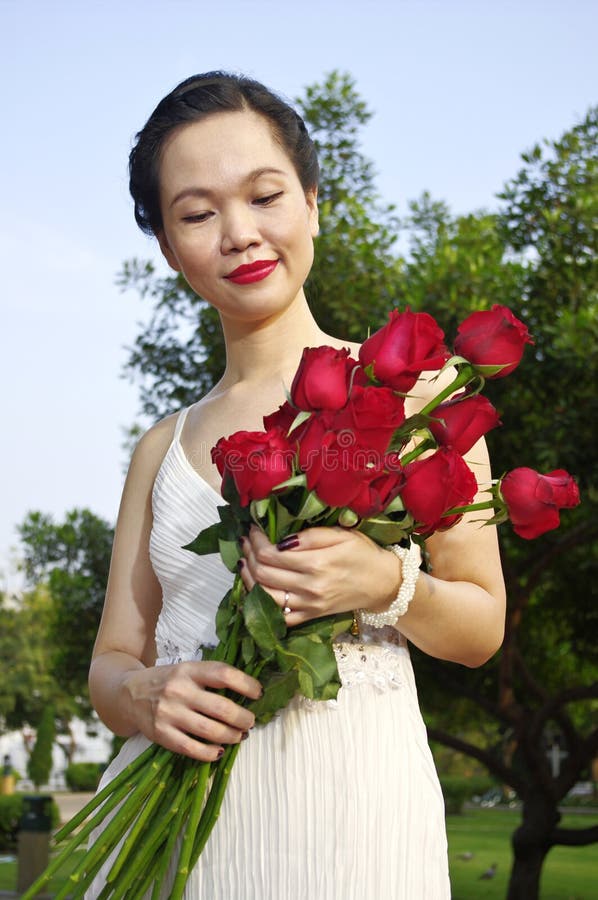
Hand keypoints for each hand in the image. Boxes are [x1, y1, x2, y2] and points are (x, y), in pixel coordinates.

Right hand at [122, 661, 261, 760]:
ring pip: (210, 730)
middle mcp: (179, 690)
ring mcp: (169, 714)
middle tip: (250, 721)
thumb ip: (211, 678)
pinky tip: (219, 750)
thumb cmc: (168, 681)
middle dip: (243, 718)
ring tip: (240, 736)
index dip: (246, 684)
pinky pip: (192, 749)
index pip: (224, 674)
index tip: (258, 693)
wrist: (129, 694)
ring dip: (232, 736)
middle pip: (221, 707)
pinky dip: (210, 753)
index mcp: (189, 670)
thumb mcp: (187, 669)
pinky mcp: (161, 735)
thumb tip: (249, 692)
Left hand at [238, 525, 400, 625]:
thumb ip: (310, 536)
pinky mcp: (311, 616)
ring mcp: (309, 605)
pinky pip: (281, 617)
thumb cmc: (363, 554)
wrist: (384, 583)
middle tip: (246, 542)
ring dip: (249, 579)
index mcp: (316, 564)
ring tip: (246, 563)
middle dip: (250, 555)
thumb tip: (281, 540)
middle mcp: (309, 587)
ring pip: (266, 596)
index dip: (256, 541)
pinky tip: (257, 590)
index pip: (271, 554)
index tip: (253, 529)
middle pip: (264, 574)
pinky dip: (264, 606)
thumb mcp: (341, 535)